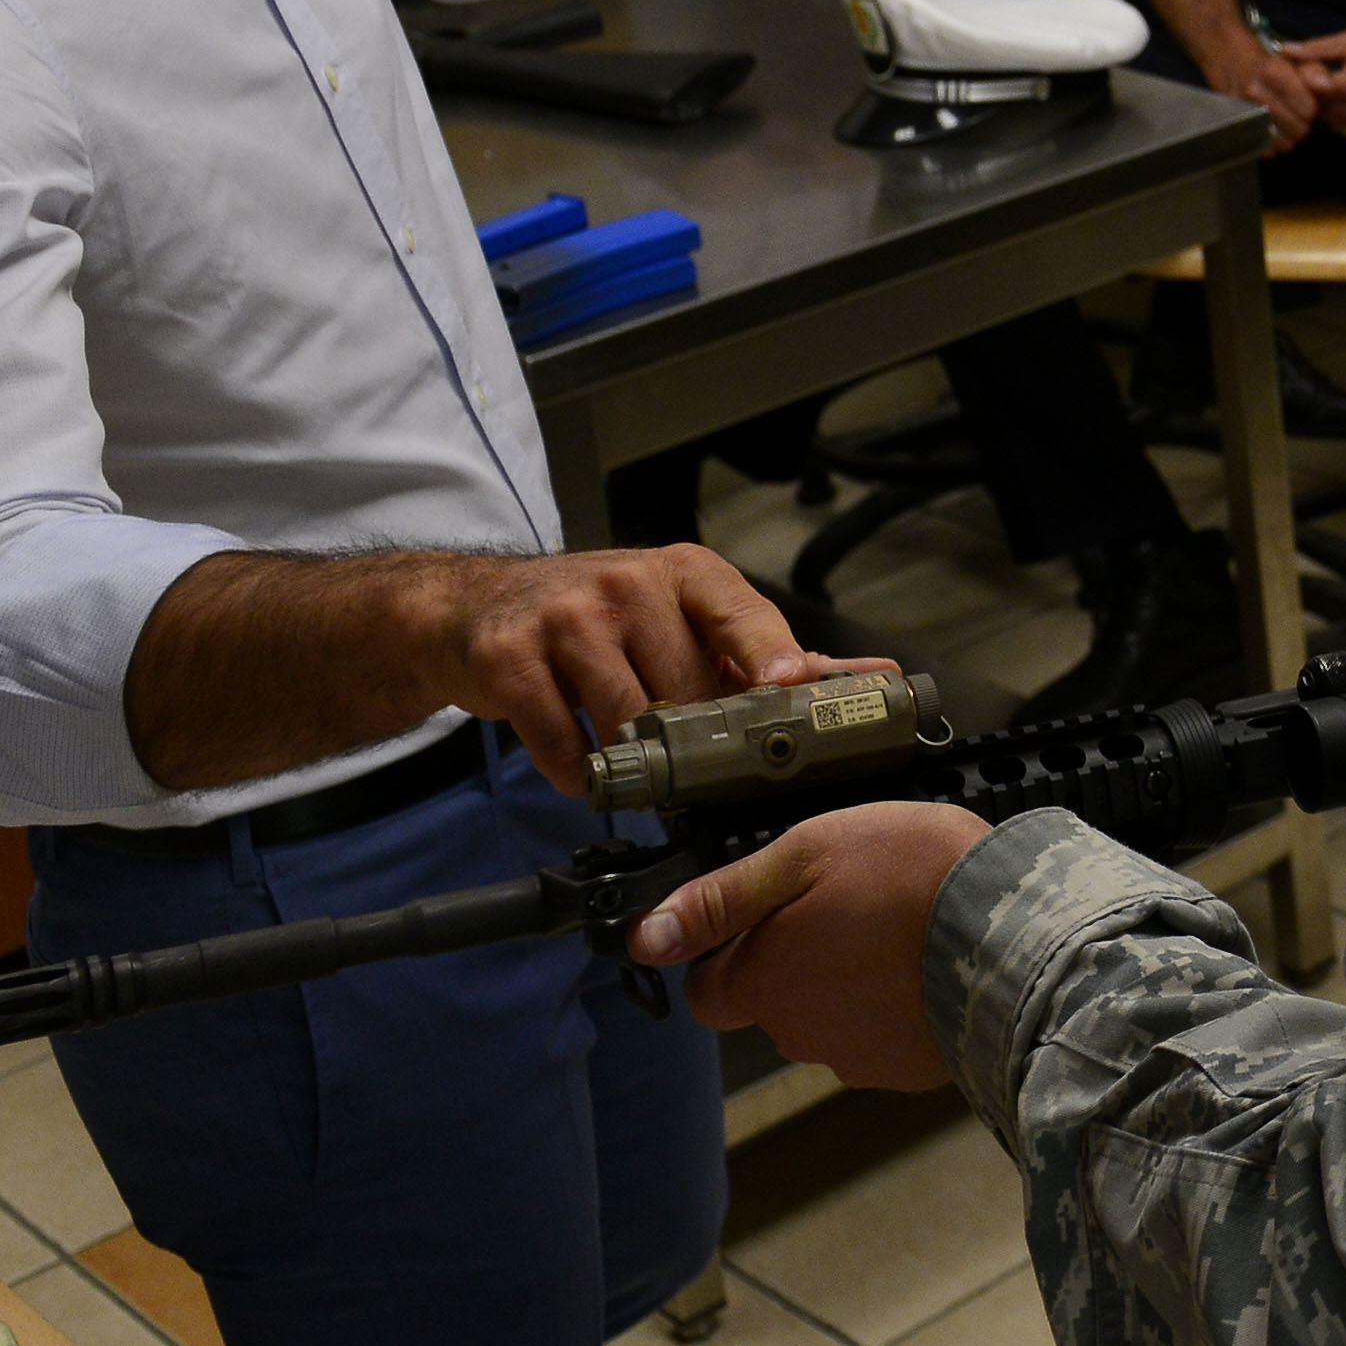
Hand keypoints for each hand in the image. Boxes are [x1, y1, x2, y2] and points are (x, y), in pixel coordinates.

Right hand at [400, 547, 826, 795]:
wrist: (476, 608)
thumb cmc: (598, 618)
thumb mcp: (678, 615)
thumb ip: (762, 652)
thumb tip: (870, 680)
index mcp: (682, 573)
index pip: (739, 611)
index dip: (770, 654)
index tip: (791, 688)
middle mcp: (625, 586)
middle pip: (686, 689)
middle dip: (693, 738)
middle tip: (691, 763)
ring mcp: (564, 620)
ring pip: (626, 722)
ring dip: (635, 765)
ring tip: (633, 765)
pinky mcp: (510, 661)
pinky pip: (564, 745)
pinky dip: (578, 773)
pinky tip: (583, 765)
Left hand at [629, 801, 987, 1090]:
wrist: (1013, 928)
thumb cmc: (908, 876)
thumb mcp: (805, 855)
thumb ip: (720, 900)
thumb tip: (645, 936)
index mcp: (761, 982)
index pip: (705, 990)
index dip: (727, 952)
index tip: (775, 916)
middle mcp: (796, 1034)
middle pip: (770, 1004)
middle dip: (795, 966)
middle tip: (849, 910)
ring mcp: (854, 1059)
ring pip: (828, 1022)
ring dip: (847, 987)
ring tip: (897, 935)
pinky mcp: (908, 1070)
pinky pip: (883, 1038)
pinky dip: (894, 1009)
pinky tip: (924, 968)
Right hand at [1207, 28, 1317, 151]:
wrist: (1231, 60)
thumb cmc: (1270, 63)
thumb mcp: (1296, 59)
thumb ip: (1315, 72)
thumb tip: (1326, 86)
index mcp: (1273, 72)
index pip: (1308, 108)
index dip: (1313, 109)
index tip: (1309, 105)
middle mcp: (1255, 91)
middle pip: (1297, 128)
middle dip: (1303, 124)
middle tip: (1299, 116)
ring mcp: (1242, 109)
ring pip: (1282, 142)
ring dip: (1289, 137)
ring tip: (1287, 124)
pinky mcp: (1235, 124)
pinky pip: (1265, 148)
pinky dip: (1273, 144)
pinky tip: (1273, 130)